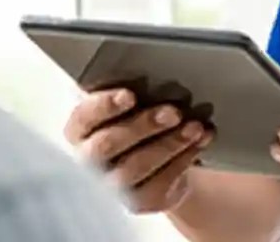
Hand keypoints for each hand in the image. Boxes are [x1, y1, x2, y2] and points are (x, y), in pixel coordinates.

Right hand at [64, 88, 213, 212]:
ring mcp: (111, 185)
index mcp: (80, 130)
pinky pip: (159, 183)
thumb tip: (154, 76)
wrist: (158, 158)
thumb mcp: (129, 104)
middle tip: (173, 112)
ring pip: (136, 166)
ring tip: (194, 127)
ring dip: (170, 144)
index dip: (105, 106)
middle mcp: (88, 161)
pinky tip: (199, 142)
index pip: (84, 117)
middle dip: (143, 125)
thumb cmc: (138, 121)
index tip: (130, 95)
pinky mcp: (138, 202)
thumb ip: (130, 93)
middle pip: (109, 144)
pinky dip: (184, 159)